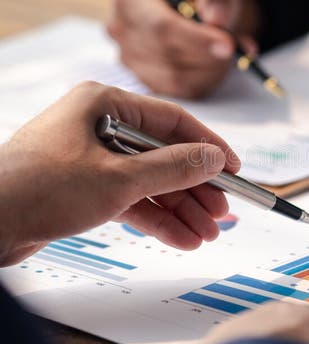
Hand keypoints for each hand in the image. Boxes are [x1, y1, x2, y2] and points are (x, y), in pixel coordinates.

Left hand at [0, 81, 240, 265]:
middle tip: (222, 212)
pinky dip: (154, 219)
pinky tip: (181, 239)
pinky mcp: (81, 189)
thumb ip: (174, 168)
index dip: (207, 146)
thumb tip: (214, 158)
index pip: (172, 120)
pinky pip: (129, 200)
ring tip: (206, 234)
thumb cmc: (39, 188)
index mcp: (103, 104)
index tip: (234, 170)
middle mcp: (97, 127)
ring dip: (179, 209)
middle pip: (163, 155)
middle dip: (195, 188)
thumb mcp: (119, 178)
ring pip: (148, 182)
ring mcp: (89, 159)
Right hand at [107, 0, 260, 97]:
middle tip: (236, 49)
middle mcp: (122, 31)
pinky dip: (207, 80)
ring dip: (210, 69)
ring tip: (228, 51)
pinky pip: (181, 90)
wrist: (202, 12)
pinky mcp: (146, 80)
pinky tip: (217, 63)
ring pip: (176, 77)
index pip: (160, 26)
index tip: (228, 45)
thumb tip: (216, 16)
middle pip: (167, 54)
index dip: (196, 38)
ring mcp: (130, 59)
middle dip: (206, 55)